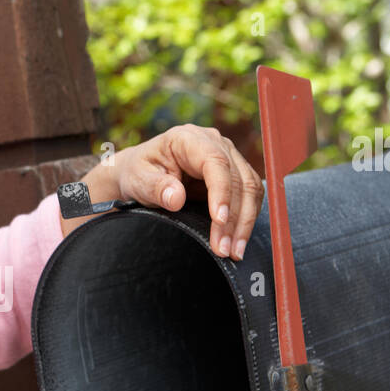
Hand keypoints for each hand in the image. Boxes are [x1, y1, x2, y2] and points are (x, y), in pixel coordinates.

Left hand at [112, 124, 263, 260]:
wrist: (142, 173)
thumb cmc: (139, 173)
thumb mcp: (138, 180)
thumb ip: (156, 188)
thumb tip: (176, 198)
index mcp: (189, 139)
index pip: (216, 162)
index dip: (221, 192)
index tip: (218, 220)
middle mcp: (214, 143)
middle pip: (238, 179)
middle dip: (233, 218)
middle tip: (224, 249)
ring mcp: (228, 156)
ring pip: (250, 189)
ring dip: (244, 223)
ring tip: (234, 251)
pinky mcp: (235, 173)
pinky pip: (250, 196)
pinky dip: (247, 219)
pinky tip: (238, 240)